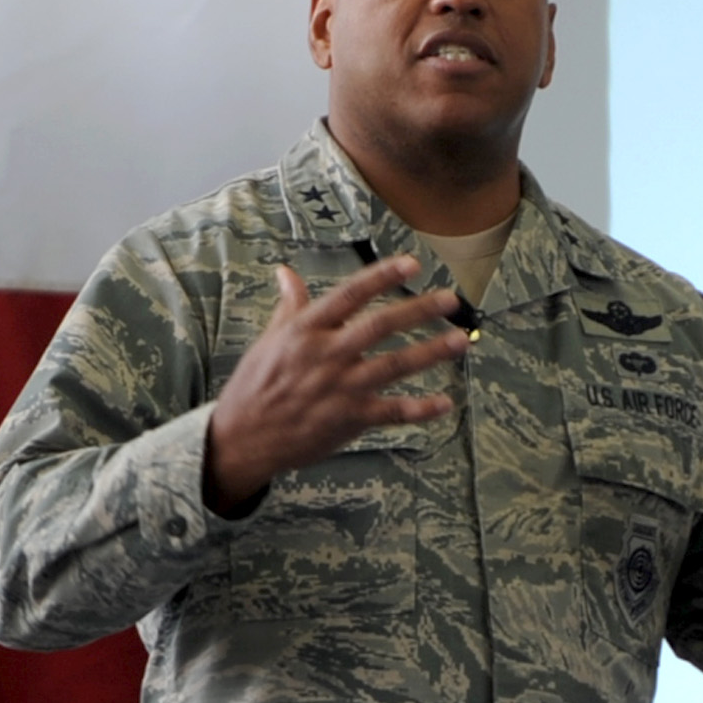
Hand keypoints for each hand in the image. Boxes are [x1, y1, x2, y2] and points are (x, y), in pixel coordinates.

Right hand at [203, 254, 467, 512]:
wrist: (242, 438)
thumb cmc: (255, 386)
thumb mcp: (269, 340)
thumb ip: (289, 306)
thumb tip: (285, 272)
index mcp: (305, 330)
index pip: (349, 294)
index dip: (382, 276)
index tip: (412, 263)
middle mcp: (326, 354)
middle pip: (380, 326)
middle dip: (419, 311)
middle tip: (451, 300)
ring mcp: (339, 388)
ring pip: (393, 366)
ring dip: (430, 353)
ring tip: (460, 340)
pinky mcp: (348, 419)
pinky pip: (392, 412)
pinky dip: (420, 409)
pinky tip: (445, 403)